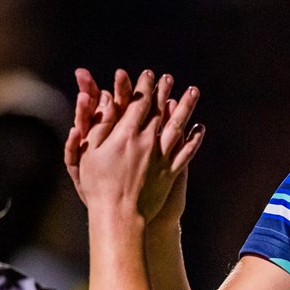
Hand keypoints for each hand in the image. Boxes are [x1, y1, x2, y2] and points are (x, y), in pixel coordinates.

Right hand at [68, 68, 203, 221]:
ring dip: (186, 107)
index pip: (138, 104)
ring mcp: (162, 157)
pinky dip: (194, 138)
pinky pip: (187, 152)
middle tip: (169, 77)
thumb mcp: (89, 152)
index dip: (144, 88)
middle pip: (160, 111)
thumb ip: (99, 124)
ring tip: (193, 91)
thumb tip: (107, 99)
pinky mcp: (171, 172)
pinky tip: (200, 127)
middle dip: (164, 92)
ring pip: (178, 126)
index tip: (148, 75)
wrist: (119, 214)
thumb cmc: (98, 185)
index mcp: (126, 135)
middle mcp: (148, 142)